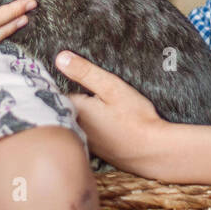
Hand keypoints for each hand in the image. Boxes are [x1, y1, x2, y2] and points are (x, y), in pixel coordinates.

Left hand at [54, 49, 170, 175]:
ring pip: (73, 122)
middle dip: (70, 99)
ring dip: (79, 114)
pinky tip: (105, 125)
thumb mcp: (111, 87)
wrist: (154, 151)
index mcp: (75, 111)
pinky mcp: (95, 151)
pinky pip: (84, 134)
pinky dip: (89, 127)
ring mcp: (84, 142)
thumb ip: (85, 72)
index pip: (56, 93)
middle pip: (63, 109)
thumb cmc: (135, 118)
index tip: (69, 78)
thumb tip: (60, 58)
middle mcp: (74, 129)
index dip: (62, 83)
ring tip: (98, 108)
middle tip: (85, 92)